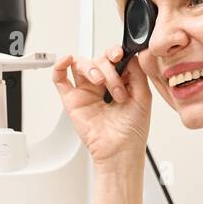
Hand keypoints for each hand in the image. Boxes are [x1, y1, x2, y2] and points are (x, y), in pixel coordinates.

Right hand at [53, 46, 151, 167]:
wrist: (120, 150)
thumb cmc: (132, 131)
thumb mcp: (143, 96)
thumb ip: (137, 72)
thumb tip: (128, 54)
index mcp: (119, 82)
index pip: (113, 58)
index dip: (115, 52)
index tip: (119, 55)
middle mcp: (101, 85)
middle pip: (98, 60)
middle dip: (109, 70)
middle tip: (117, 90)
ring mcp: (85, 91)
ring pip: (81, 64)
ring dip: (91, 67)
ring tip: (100, 82)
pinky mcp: (71, 100)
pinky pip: (59, 79)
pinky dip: (60, 66)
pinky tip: (67, 60)